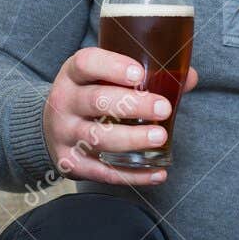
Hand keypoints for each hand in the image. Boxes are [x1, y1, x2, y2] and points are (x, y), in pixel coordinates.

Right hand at [41, 47, 198, 184]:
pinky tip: (158, 172)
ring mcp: (65, 135)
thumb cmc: (88, 96)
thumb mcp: (102, 78)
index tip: (139, 74)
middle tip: (163, 108)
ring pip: (98, 137)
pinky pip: (102, 172)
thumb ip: (142, 76)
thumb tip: (189, 77)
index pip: (86, 64)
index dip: (112, 66)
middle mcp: (64, 102)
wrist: (49, 127)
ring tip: (160, 138)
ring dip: (132, 139)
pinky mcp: (71, 163)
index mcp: (73, 75)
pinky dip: (132, 175)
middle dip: (132, 105)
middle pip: (95, 101)